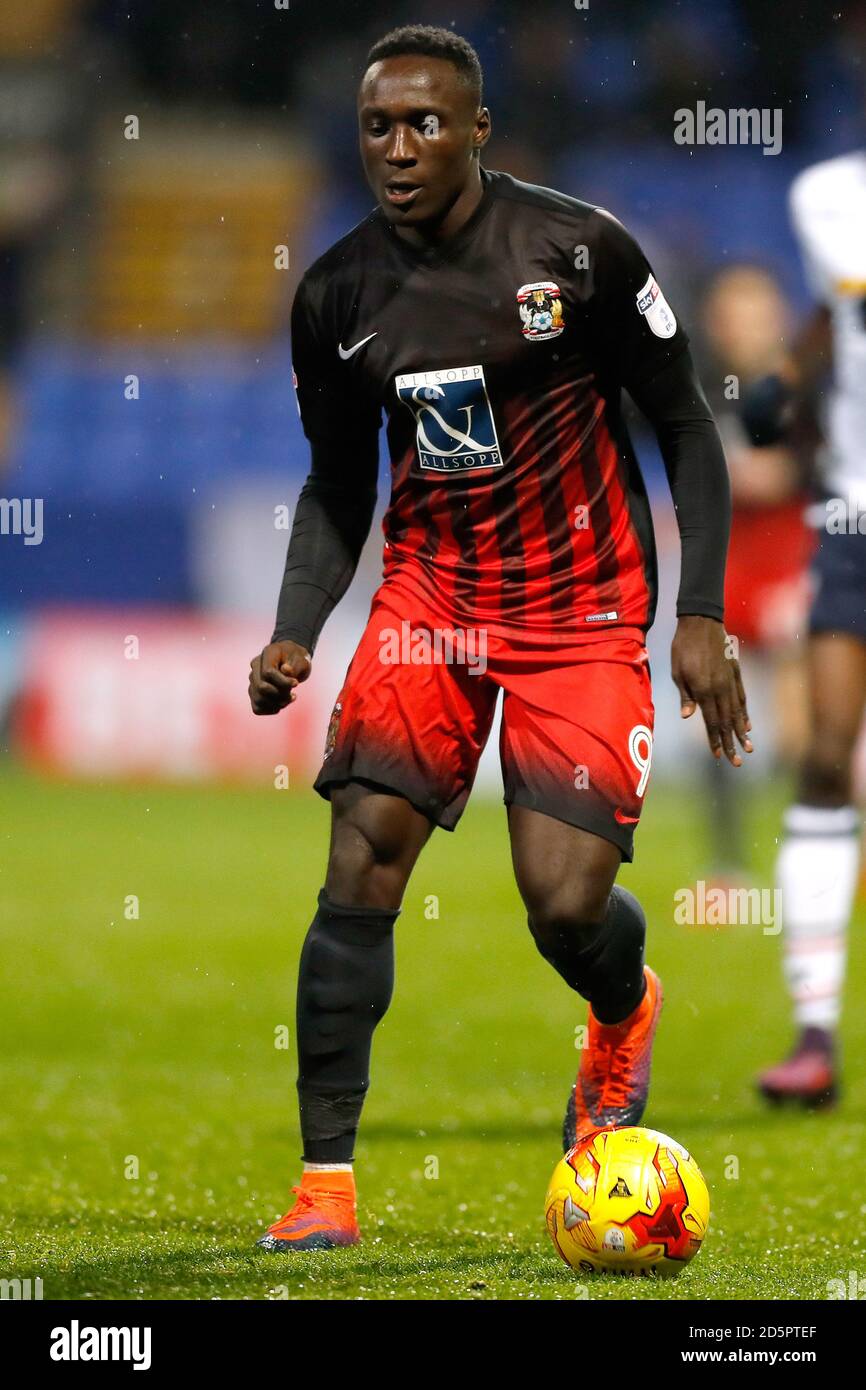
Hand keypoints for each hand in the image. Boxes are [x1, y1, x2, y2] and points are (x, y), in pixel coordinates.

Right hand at [248, 640, 311, 714]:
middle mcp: (256, 665)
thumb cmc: (298, 660)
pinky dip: (270, 710)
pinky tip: (281, 704)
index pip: (268, 672)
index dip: (283, 682)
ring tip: (289, 699)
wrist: (293, 661)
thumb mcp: (303, 660)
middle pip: (261, 687)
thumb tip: (285, 670)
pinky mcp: (254, 692)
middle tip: (293, 695)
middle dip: (280, 694)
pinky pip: (257, 708)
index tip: (296, 683)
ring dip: (276, 704)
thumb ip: (296, 665)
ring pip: (258, 699)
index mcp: (268, 653)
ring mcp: (253, 680)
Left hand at [671, 615, 752, 765]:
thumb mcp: (677, 672)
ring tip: (748, 747)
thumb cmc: (683, 647)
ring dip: (741, 731)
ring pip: (737, 711)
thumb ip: (685, 695)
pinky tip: (747, 723)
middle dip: (731, 743)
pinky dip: (745, 712)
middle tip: (737, 762)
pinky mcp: (735, 673)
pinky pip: (742, 697)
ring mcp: (730, 681)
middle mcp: (720, 688)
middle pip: (726, 721)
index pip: (710, 721)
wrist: (701, 622)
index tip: (718, 755)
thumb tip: (687, 716)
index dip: (714, 739)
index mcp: (703, 690)